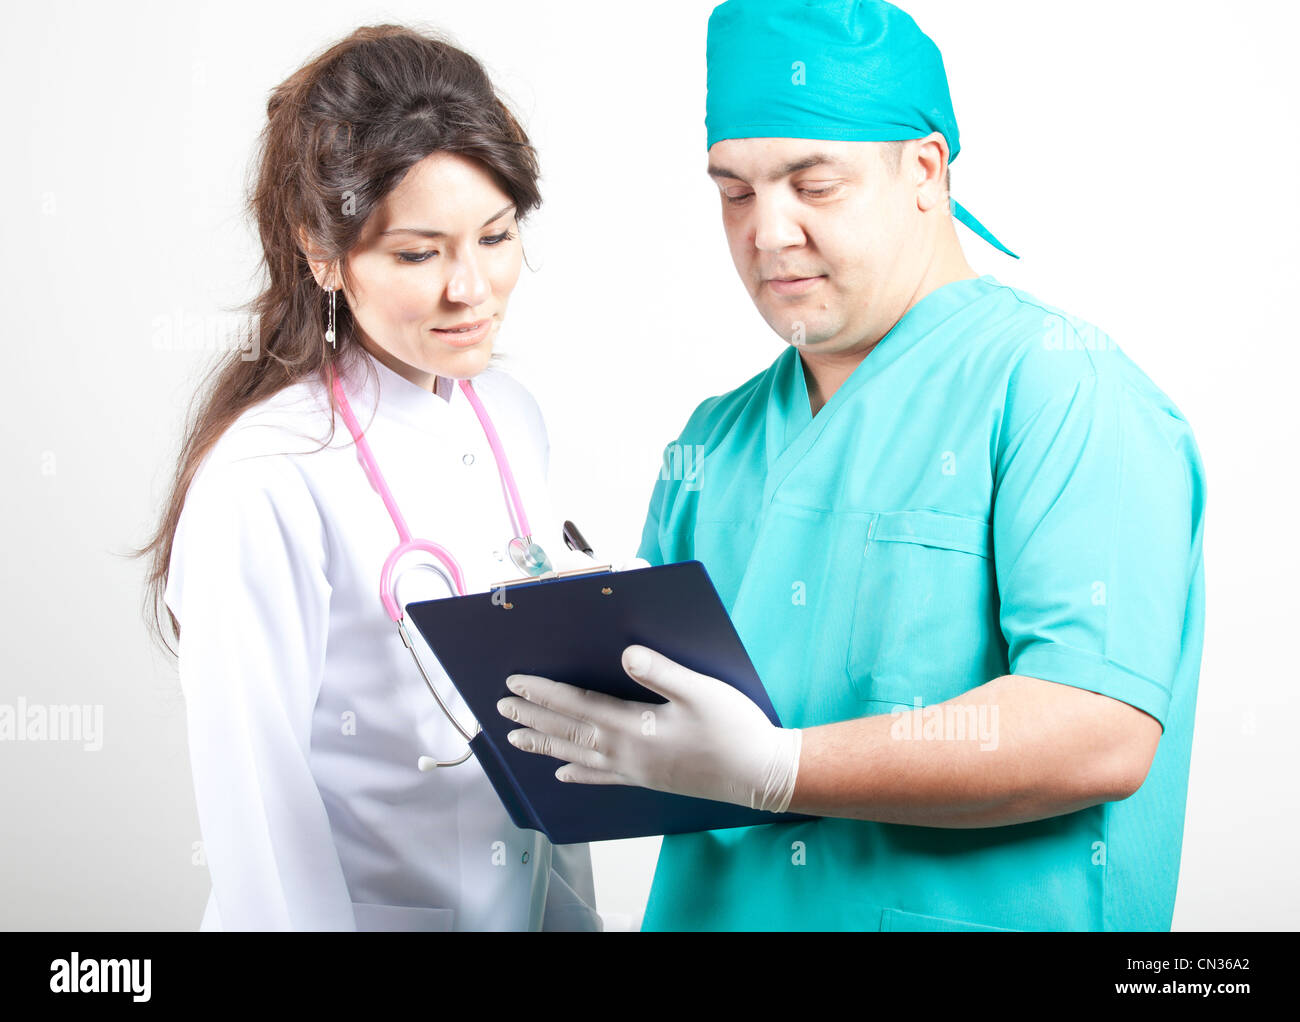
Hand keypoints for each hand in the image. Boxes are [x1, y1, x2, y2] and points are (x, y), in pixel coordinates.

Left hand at [496, 644, 801, 812]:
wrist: (761, 777)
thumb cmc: (736, 730)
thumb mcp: (702, 691)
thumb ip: (661, 672)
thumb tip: (625, 654)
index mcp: (635, 728)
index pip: (576, 707)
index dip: (543, 693)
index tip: (515, 682)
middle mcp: (626, 753)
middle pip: (568, 732)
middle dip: (532, 718)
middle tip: (500, 707)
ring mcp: (635, 770)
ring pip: (577, 756)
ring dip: (543, 745)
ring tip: (514, 739)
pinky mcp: (648, 780)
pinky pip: (602, 778)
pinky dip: (578, 774)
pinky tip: (561, 775)